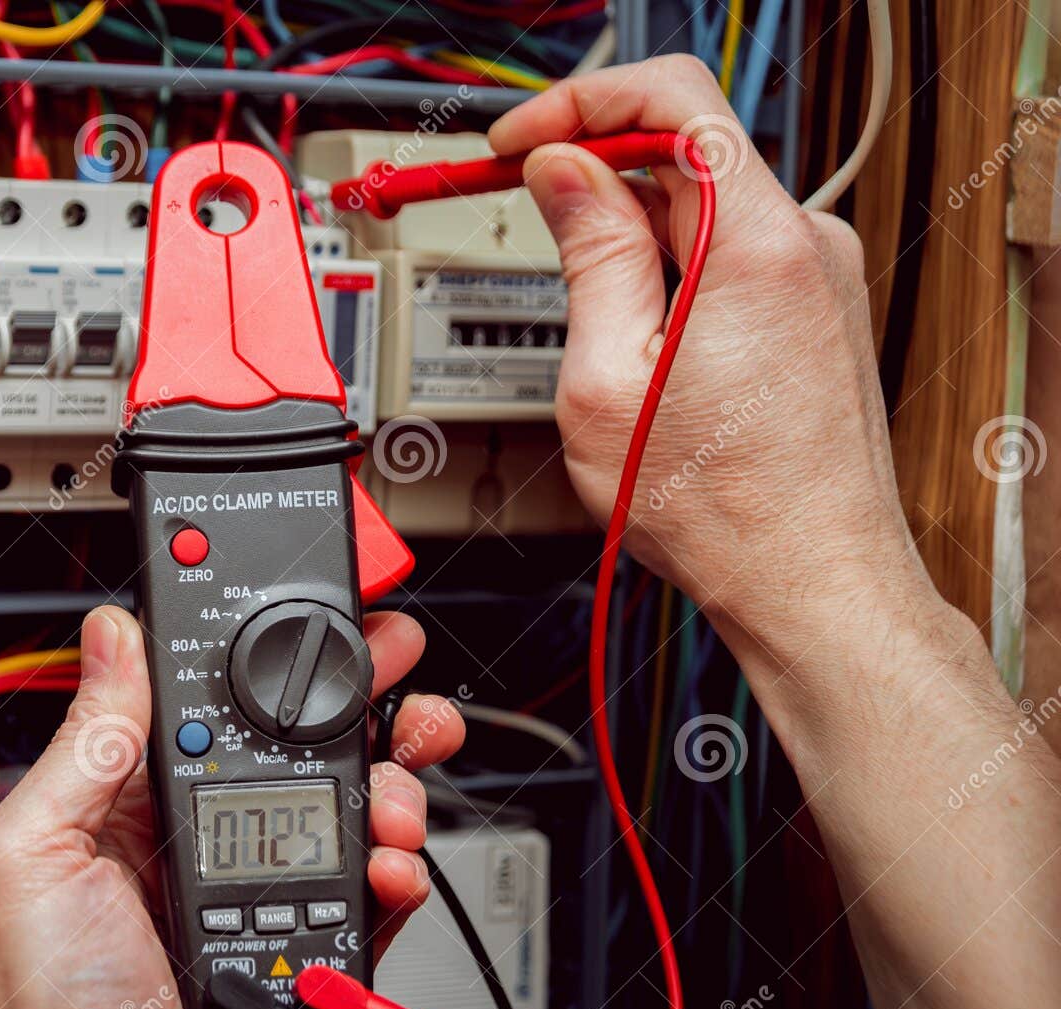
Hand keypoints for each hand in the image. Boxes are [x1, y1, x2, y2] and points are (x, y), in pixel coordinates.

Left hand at [0, 605, 463, 1008]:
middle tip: (395, 676)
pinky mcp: (310, 956)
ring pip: (344, 814)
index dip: (259, 656)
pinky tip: (390, 867)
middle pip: (291, 750)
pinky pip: (371, 896)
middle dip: (352, 706)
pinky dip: (396, 874)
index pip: (202, 706)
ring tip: (390, 792)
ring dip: (384, 787)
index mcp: (124, 814)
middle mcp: (194, 851)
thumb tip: (108, 638)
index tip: (312, 616)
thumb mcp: (30, 860)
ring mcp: (258, 903)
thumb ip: (82, 748)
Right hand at [489, 56, 939, 655]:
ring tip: (591, 323)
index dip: (579, 104)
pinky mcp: (817, 308)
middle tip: (525, 210)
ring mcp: (820, 275)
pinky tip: (640, 340)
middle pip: (684, 150)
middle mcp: (806, 243)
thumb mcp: (607, 380)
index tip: (520, 140)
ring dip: (631, 237)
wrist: (809, 579)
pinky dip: (671, 272)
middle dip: (594, 174)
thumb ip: (588, 254)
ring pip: (703, 209)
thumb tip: (563, 173)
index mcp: (756, 245)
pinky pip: (729, 254)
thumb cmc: (721, 508)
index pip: (671, 99)